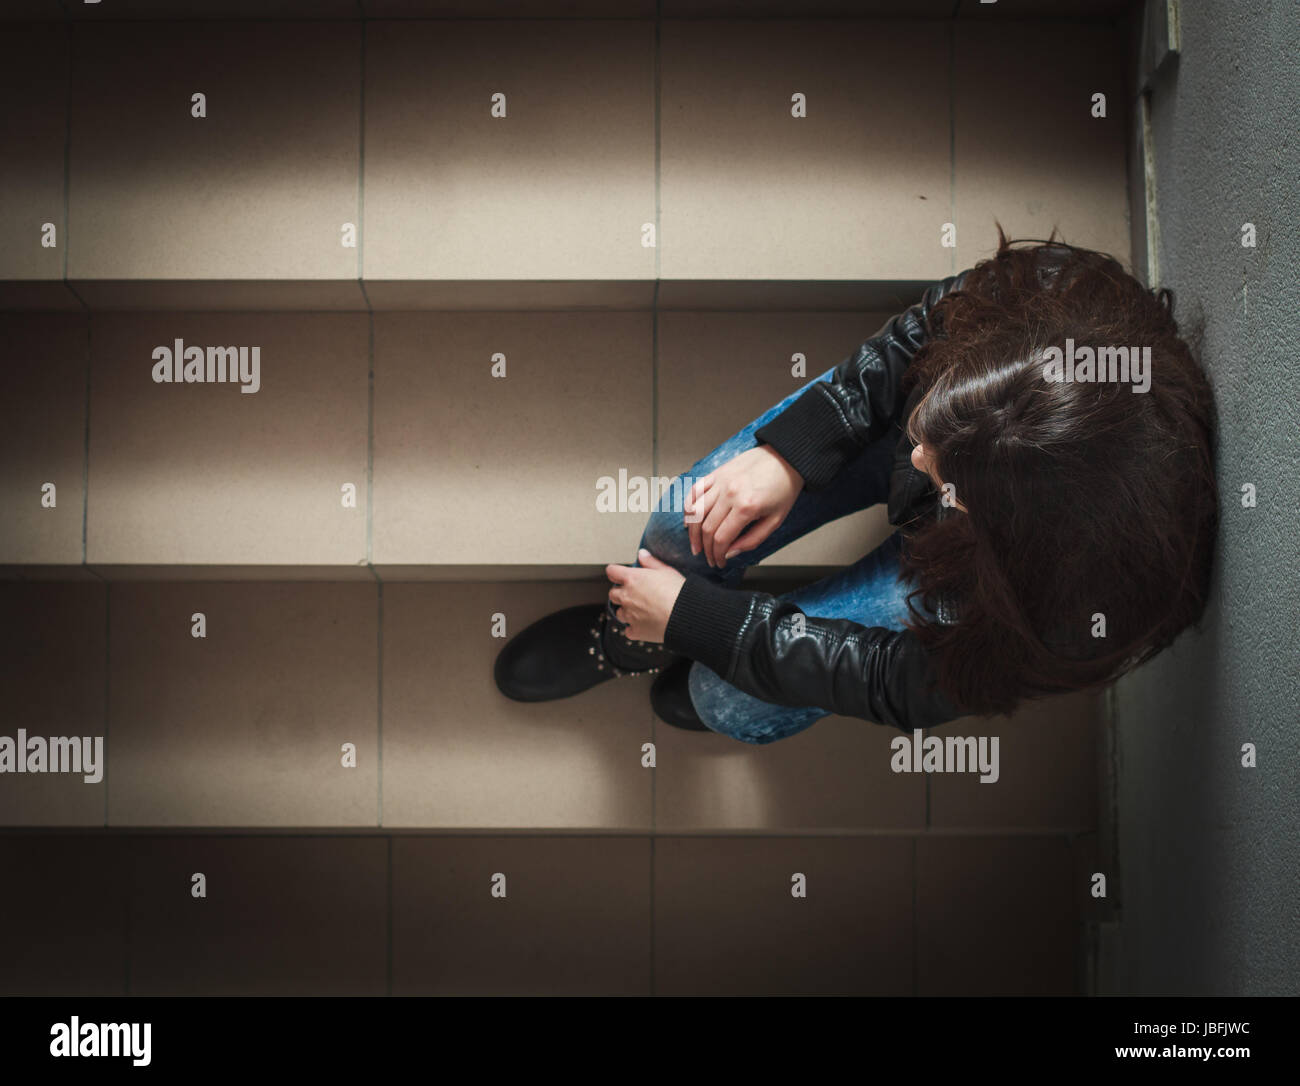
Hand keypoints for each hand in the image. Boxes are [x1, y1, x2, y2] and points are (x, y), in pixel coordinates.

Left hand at [605, 549, 685, 642]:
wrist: (684, 616)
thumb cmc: (678, 592)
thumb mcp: (667, 570)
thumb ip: (651, 561)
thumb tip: (641, 554)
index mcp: (632, 579)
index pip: (612, 572)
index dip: (616, 573)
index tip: (621, 575)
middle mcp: (626, 597)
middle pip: (613, 594)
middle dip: (621, 593)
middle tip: (635, 594)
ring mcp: (629, 615)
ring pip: (619, 613)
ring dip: (627, 611)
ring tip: (642, 611)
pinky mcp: (635, 631)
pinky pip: (628, 630)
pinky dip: (634, 628)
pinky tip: (645, 625)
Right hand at [685, 445, 803, 567]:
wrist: (786, 458)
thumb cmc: (784, 488)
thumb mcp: (775, 520)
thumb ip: (752, 540)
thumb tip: (730, 553)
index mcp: (746, 507)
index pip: (721, 538)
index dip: (717, 555)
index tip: (718, 562)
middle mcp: (730, 493)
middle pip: (706, 528)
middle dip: (705, 548)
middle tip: (708, 558)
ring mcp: (721, 481)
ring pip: (696, 511)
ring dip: (692, 532)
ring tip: (695, 544)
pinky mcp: (717, 473)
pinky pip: (695, 490)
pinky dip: (688, 506)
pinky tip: (689, 520)